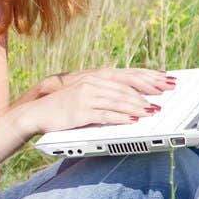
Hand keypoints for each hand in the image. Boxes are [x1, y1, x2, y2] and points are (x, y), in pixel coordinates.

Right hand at [16, 70, 167, 134]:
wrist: (37, 113)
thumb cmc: (61, 107)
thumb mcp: (83, 95)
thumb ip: (102, 94)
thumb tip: (125, 99)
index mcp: (94, 78)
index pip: (125, 77)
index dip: (145, 80)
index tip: (162, 84)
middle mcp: (91, 84)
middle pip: (124, 89)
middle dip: (145, 96)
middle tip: (160, 103)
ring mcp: (85, 97)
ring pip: (117, 101)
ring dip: (136, 108)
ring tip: (150, 113)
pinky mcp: (80, 111)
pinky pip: (105, 115)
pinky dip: (120, 118)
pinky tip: (131, 121)